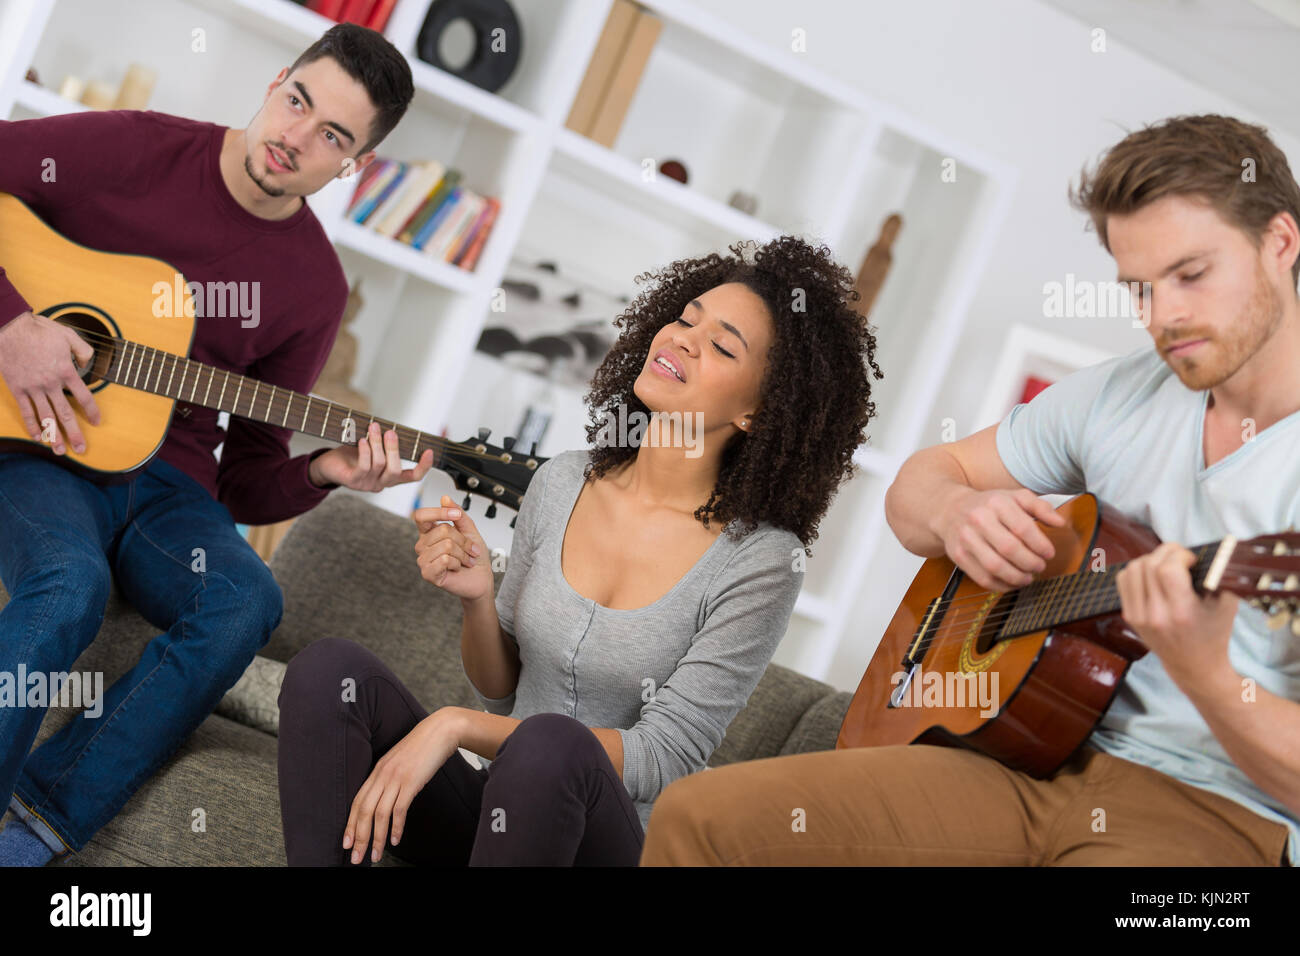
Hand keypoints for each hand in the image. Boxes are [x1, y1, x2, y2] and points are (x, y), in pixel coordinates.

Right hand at [0, 311, 100, 453]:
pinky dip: (32, 425)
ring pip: (46, 417)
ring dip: (53, 435)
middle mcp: (51, 383)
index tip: (96, 422)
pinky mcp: (18, 388)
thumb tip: (87, 365)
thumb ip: (84, 351)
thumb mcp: (69, 335)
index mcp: (66, 371)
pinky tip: (37, 437)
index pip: (84, 397)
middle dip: (74, 434)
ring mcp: (33, 388)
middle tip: (81, 449)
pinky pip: (26, 411)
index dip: (92, 411)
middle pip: (66, 414)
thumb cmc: (40, 330)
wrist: (10, 328)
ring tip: (60, 450)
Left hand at [309, 420, 433, 490]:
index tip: (429, 451)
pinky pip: (363, 466)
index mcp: (389, 477)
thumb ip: (384, 445)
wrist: (327, 465)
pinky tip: (362, 441)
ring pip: (379, 464)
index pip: (412, 477)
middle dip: (394, 449)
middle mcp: (381, 483)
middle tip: (390, 432)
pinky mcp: (353, 481)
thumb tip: (394, 429)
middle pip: (395, 470)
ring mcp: (367, 484)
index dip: (423, 466)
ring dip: (377, 444)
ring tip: (373, 428)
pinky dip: (365, 451)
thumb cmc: (351, 455)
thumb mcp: (372, 449)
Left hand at [343, 708, 463, 863]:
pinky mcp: (411, 781)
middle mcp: (382, 774)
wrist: (440, 731)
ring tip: (375, 855)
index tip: (346, 843)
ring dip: (376, 838)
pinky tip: (396, 839)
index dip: (350, 824)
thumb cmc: (422, 747)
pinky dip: (396, 827)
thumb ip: (390, 777)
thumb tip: (385, 798)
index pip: (357, 801)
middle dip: (358, 837)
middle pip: (364, 810)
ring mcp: (396, 778)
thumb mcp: (399, 761)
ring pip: (379, 814)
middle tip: (356, 858)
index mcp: (377, 770)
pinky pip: (399, 809)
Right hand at [412, 495, 491, 601]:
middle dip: (463, 541)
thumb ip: (458, 514)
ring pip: (446, 545)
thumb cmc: (474, 556)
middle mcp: (423, 545)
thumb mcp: (469, 530)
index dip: (438, 512)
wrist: (481, 578)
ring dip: (463, 554)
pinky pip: (445, 559)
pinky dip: (457, 563)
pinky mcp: (428, 573)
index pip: (421, 516)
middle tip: (470, 550)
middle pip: (441, 530)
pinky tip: (457, 568)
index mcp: (429, 532)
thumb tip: (445, 498)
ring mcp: (423, 560)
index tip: (457, 515)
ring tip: (465, 560)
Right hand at [933, 487, 1066, 591]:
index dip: (1040, 545)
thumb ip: (1040, 507)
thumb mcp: (1015, 497)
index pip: (1023, 528)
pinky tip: (1012, 582)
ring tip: (1027, 577)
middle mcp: (978, 519)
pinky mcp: (958, 555)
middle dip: (1031, 563)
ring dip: (1017, 577)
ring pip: (995, 566)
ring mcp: (966, 538)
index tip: (1049, 553)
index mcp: (997, 503)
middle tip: (1039, 566)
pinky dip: (1001, 586)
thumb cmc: (988, 505)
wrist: (949, 509)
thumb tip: (1060, 523)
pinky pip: (982, 578)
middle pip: (1010, 549)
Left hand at [1115, 541, 1238, 691]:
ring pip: (1132, 569)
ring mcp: (1138, 616)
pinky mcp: (1129, 616)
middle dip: (1166, 552)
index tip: (1192, 559)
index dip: (1179, 555)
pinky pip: (1124, 580)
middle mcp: (1155, 615)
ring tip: (1167, 564)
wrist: (1194, 666)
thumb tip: (1216, 551)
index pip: (1167, 570)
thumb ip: (1221, 576)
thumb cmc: (1214, 633)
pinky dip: (1137, 571)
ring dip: (1150, 559)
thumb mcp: (1227, 605)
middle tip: (1181, 557)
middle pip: (1149, 565)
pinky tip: (1153, 574)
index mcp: (1181, 613)